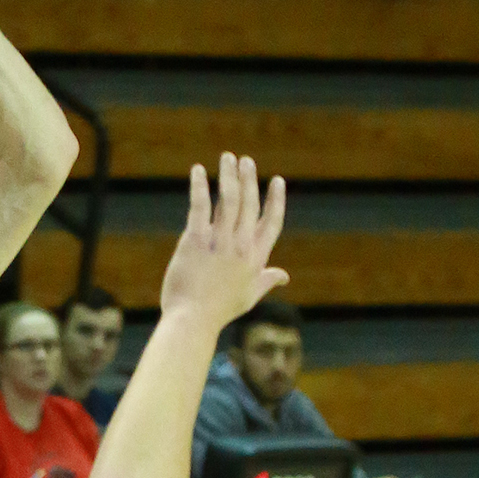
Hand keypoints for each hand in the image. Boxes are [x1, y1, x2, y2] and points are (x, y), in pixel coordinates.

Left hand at [159, 153, 288, 331]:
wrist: (193, 320)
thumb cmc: (220, 310)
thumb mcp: (250, 296)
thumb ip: (268, 280)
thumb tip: (285, 275)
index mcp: (257, 257)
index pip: (272, 221)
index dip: (275, 200)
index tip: (277, 181)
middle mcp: (241, 245)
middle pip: (250, 204)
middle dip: (249, 179)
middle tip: (246, 161)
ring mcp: (219, 241)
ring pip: (228, 199)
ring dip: (229, 175)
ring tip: (228, 158)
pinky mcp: (195, 240)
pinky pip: (199, 206)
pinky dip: (199, 186)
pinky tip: (198, 170)